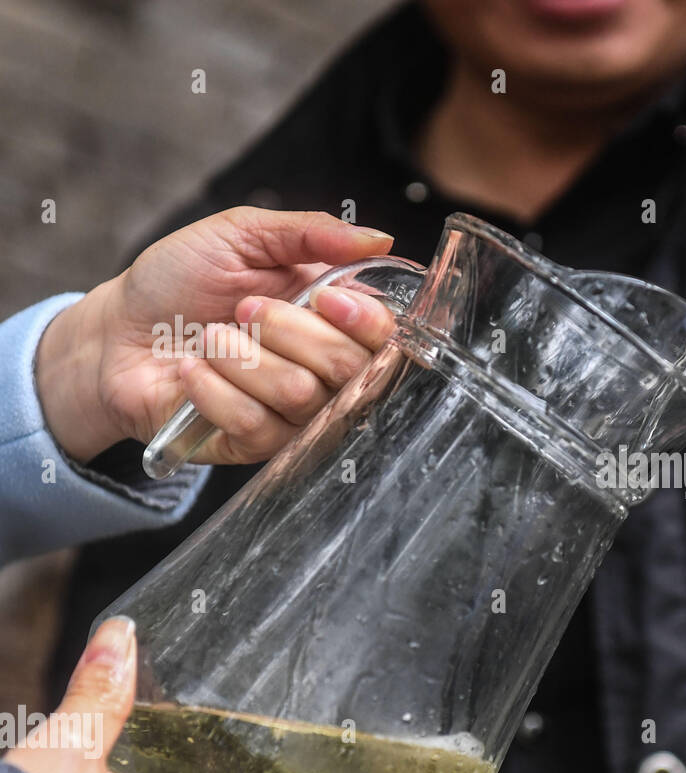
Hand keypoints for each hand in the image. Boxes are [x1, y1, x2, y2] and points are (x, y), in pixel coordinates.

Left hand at [34, 207, 398, 463]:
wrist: (115, 332)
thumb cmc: (177, 282)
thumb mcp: (240, 236)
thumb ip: (310, 232)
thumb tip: (378, 238)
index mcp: (333, 316)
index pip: (386, 335)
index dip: (364, 320)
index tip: (322, 297)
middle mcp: (324, 369)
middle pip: (349, 367)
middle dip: (286, 330)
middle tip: (242, 309)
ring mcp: (294, 412)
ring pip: (301, 395)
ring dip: (241, 358)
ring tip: (208, 339)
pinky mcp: (258, 443)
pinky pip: (256, 423)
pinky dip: (213, 388)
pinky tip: (192, 372)